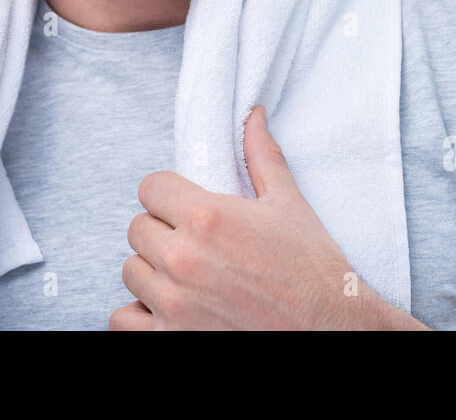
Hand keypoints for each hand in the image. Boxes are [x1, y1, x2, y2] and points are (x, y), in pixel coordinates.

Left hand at [111, 105, 412, 329]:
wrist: (331, 330)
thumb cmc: (314, 271)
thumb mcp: (289, 205)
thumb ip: (262, 157)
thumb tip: (253, 117)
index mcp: (208, 218)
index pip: (150, 188)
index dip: (168, 195)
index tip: (184, 207)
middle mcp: (184, 260)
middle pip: (137, 228)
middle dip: (162, 231)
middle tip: (193, 243)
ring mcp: (175, 303)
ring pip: (130, 271)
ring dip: (152, 270)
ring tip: (185, 274)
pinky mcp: (171, 338)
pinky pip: (124, 319)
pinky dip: (140, 314)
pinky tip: (168, 307)